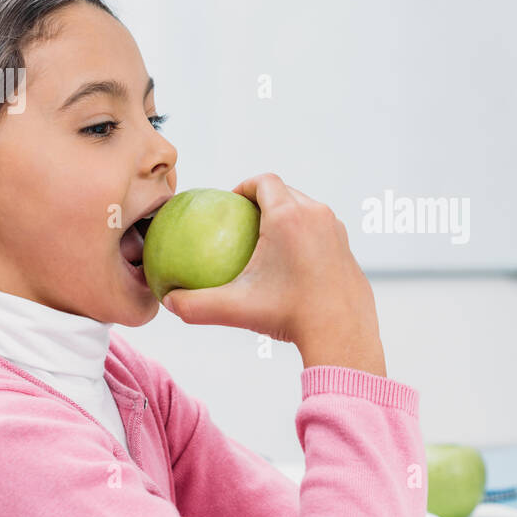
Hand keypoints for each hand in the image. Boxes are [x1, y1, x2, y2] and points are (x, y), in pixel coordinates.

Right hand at [162, 173, 386, 376]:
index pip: (264, 181)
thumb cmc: (290, 317)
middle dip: (264, 201)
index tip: (231, 205)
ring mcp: (336, 230)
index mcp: (289, 216)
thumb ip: (196, 305)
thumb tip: (168, 302)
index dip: (245, 186)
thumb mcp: (236, 309)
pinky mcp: (348, 248)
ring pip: (306, 210)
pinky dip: (305, 237)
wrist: (342, 335)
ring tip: (268, 242)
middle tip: (245, 223)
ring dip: (287, 217)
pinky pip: (322, 231)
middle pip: (286, 191)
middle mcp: (316, 214)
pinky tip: (292, 265)